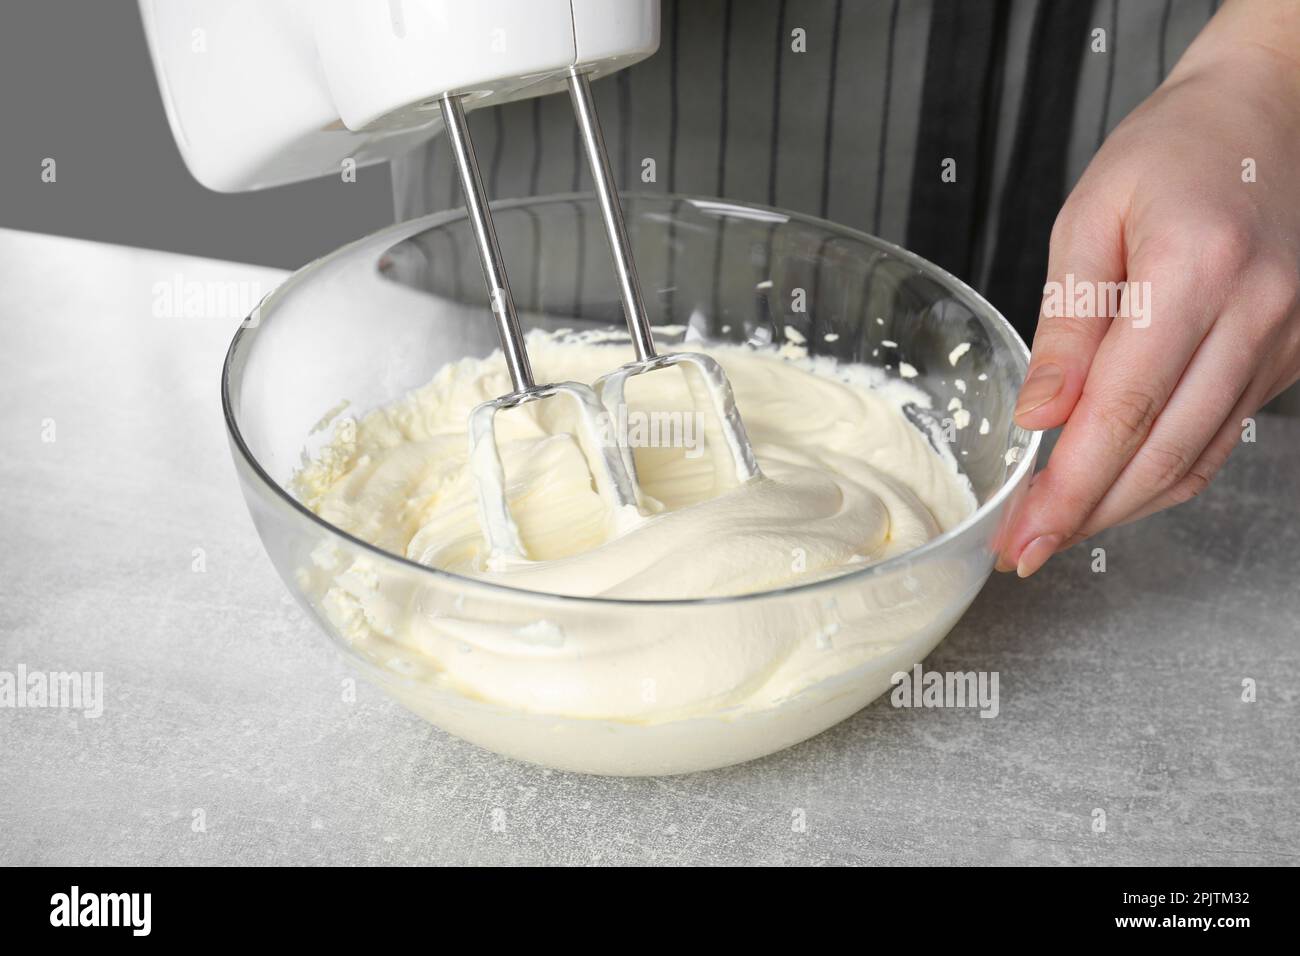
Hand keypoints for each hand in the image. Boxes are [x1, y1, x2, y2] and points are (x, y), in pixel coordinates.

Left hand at [998, 0, 1299, 576]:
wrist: (1265, 115)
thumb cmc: (1168, 152)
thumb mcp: (1088, 220)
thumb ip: (1066, 326)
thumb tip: (1039, 419)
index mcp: (1195, 273)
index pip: (1122, 412)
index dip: (1068, 489)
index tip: (1023, 536)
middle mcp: (1255, 316)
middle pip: (1162, 452)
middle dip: (1086, 516)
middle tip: (1026, 553)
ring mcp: (1284, 341)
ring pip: (1197, 458)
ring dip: (1123, 507)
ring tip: (1057, 530)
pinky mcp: (1289, 356)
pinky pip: (1221, 437)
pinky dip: (1165, 475)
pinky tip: (1115, 490)